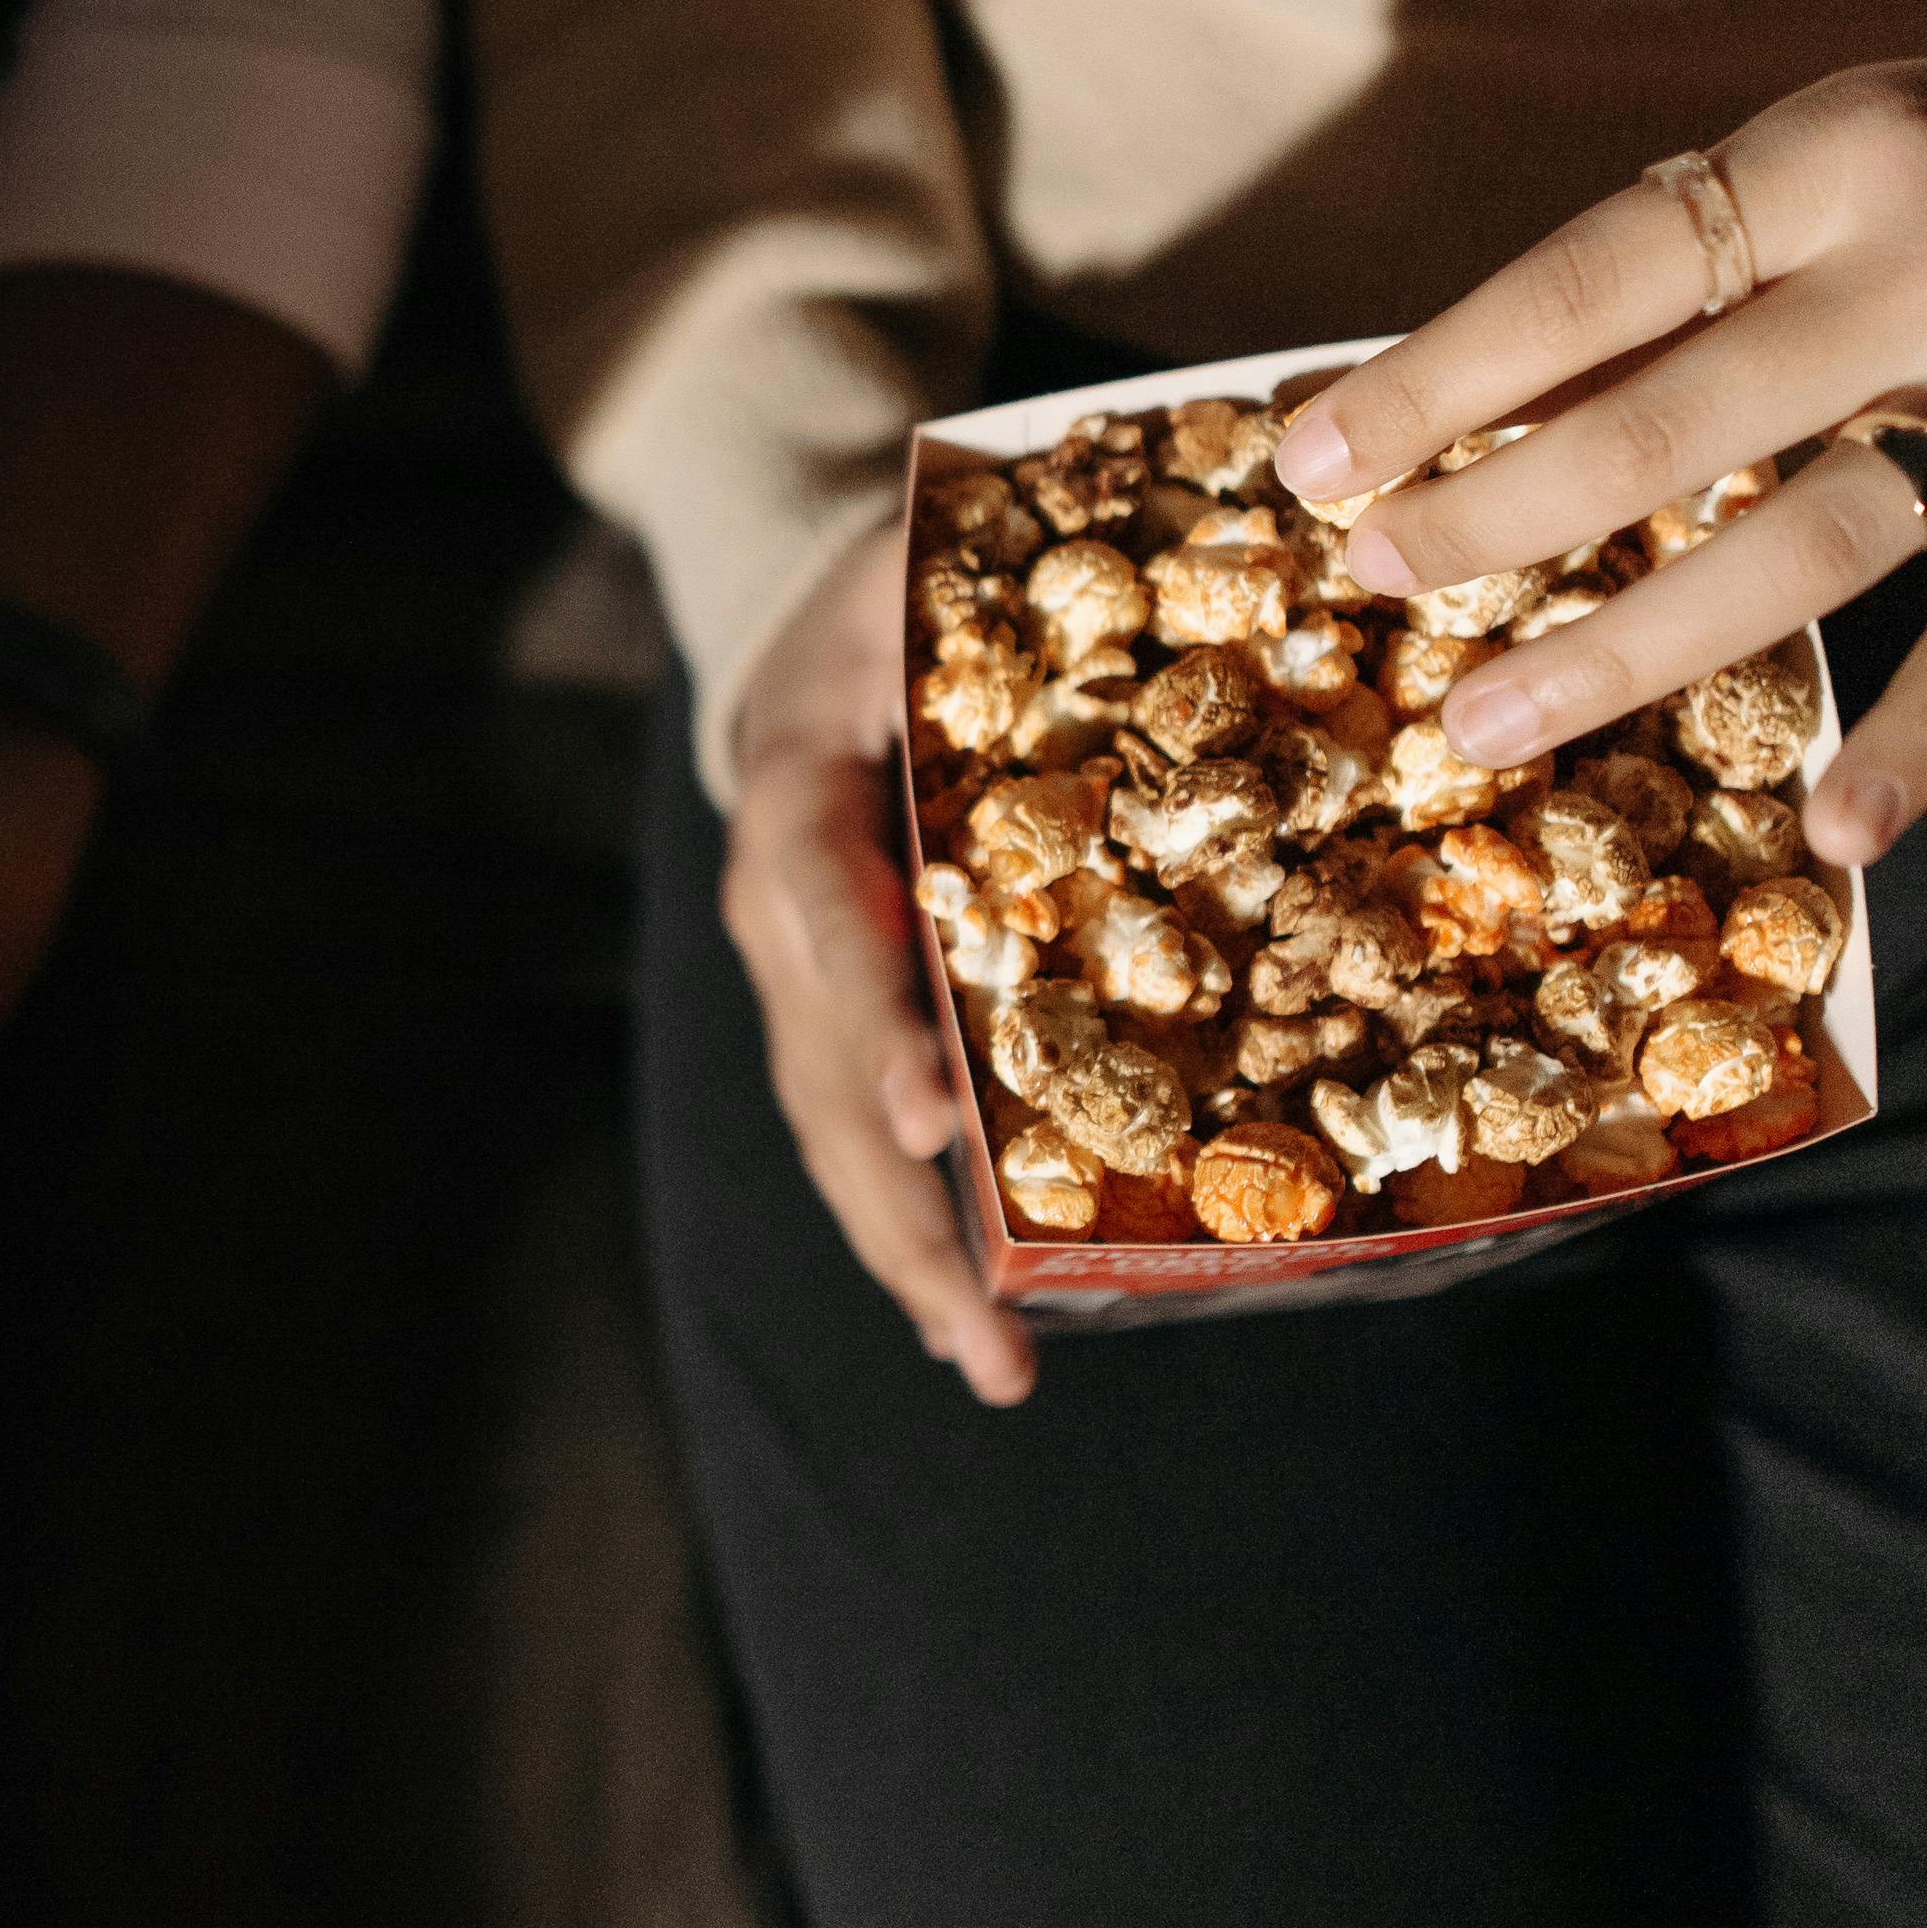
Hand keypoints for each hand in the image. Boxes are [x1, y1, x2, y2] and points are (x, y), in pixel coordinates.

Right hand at [730, 525, 1036, 1402]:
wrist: (801, 633)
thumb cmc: (884, 591)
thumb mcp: (906, 564)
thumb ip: (958, 598)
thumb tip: (1141, 613)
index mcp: (795, 806)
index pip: (823, 924)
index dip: (870, 1028)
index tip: (931, 1121)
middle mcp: (785, 919)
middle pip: (827, 1090)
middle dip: (904, 1219)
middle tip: (982, 1332)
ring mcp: (806, 984)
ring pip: (841, 1139)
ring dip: (913, 1257)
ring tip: (990, 1363)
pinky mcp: (844, 1018)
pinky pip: (869, 1134)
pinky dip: (920, 1229)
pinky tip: (986, 1313)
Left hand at [1272, 0, 1926, 864]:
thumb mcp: (1837, 161)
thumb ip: (1669, 280)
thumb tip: (1436, 401)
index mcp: (1843, 152)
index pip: (1593, 279)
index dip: (1435, 378)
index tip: (1305, 462)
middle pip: (1670, 423)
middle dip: (1493, 516)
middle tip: (1370, 582)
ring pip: (1803, 545)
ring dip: (1626, 647)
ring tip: (1481, 721)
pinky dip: (1923, 741)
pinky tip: (1834, 830)